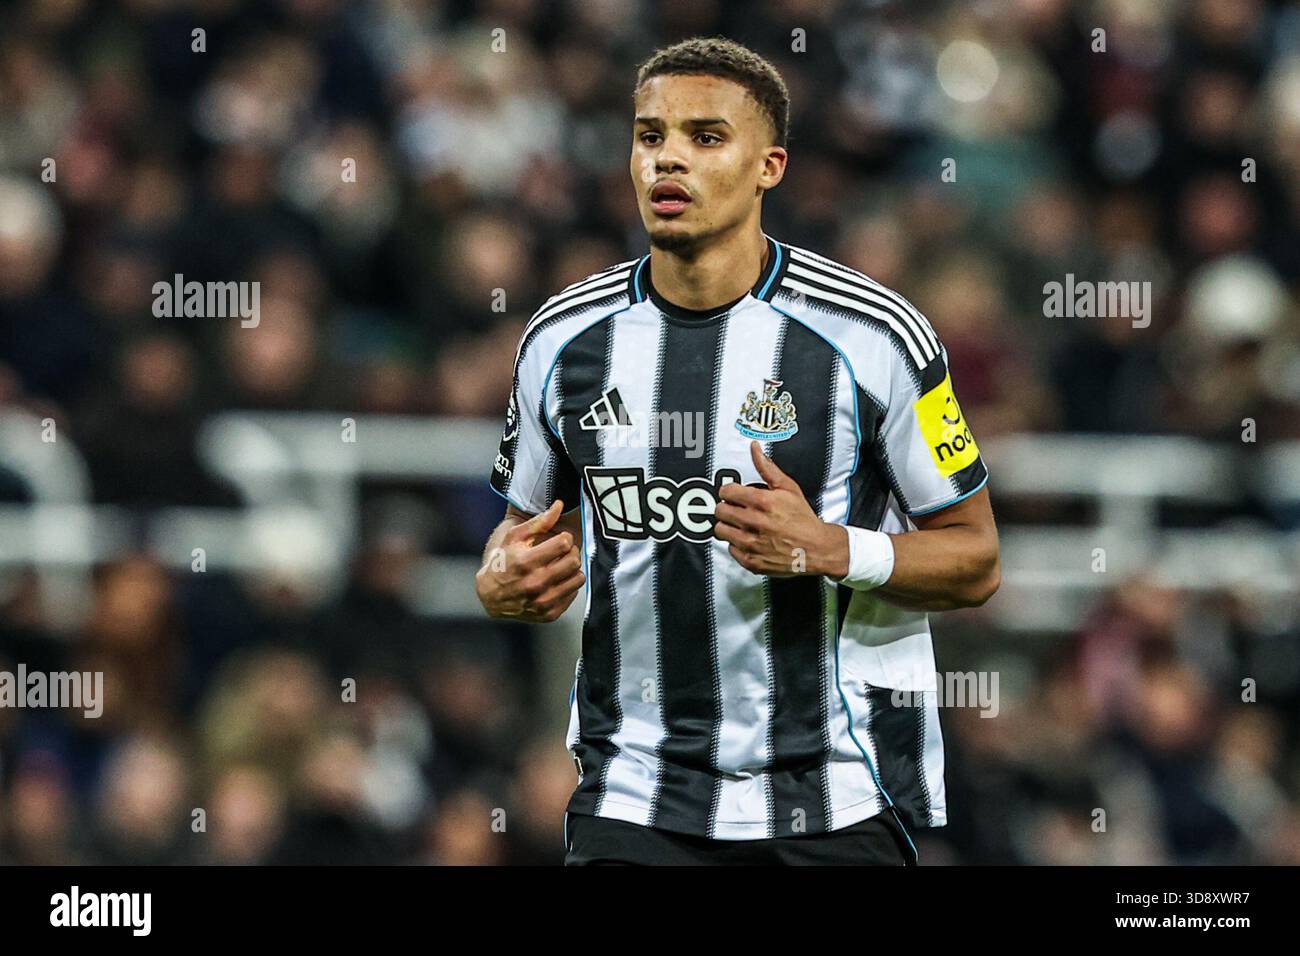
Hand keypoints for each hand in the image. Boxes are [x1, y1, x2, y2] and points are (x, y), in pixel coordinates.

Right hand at [476, 500, 585, 621]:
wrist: (491, 595)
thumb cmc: (503, 560)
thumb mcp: (514, 537)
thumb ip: (539, 521)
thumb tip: (559, 505)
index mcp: (526, 562)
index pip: (564, 543)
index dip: (564, 538)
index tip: (560, 539)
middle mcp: (535, 584)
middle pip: (573, 561)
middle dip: (571, 552)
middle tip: (563, 552)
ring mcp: (542, 601)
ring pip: (578, 578)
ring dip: (572, 569)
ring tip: (561, 566)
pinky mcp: (549, 614)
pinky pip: (574, 594)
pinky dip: (568, 586)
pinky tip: (557, 580)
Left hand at [713, 441, 848, 577]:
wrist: (816, 549)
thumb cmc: (803, 518)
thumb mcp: (788, 488)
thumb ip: (767, 468)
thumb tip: (754, 448)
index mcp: (762, 502)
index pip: (726, 492)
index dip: (728, 491)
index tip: (733, 494)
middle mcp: (754, 523)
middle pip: (720, 511)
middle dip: (726, 507)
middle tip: (736, 509)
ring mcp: (751, 544)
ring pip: (720, 530)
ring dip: (728, 526)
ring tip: (740, 524)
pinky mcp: (751, 561)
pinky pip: (730, 549)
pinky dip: (736, 544)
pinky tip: (748, 539)